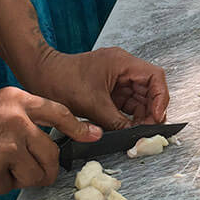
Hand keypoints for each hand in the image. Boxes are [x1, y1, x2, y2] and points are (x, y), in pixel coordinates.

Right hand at [0, 87, 97, 191]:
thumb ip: (27, 115)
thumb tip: (51, 137)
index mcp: (19, 102)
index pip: (60, 113)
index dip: (79, 128)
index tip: (94, 136)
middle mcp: (17, 124)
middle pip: (51, 156)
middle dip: (49, 169)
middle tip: (40, 172)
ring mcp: (5, 150)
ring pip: (34, 175)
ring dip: (24, 178)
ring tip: (5, 168)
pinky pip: (9, 186)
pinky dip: (0, 184)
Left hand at [19, 47, 168, 128]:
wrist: (39, 75)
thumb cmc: (60, 80)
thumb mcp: (92, 104)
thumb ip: (116, 122)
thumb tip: (133, 137)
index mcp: (122, 63)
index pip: (155, 77)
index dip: (160, 98)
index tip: (156, 117)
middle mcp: (123, 68)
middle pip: (149, 90)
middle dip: (150, 111)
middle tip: (147, 131)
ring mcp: (116, 79)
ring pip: (139, 99)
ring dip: (140, 116)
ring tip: (137, 133)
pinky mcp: (109, 90)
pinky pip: (126, 104)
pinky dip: (128, 117)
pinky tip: (127, 128)